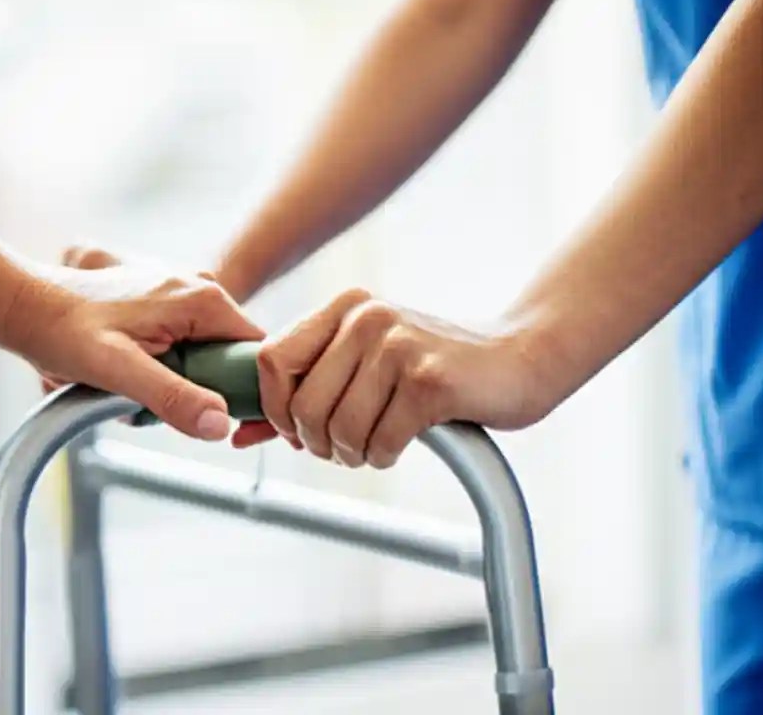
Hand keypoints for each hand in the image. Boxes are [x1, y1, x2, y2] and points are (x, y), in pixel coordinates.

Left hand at [12, 265, 264, 441]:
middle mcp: (199, 287)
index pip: (259, 354)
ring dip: (178, 385)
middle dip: (203, 393)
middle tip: (154, 409)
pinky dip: (164, 370)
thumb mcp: (118, 372)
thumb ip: (172, 397)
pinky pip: (185, 346)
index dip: (253, 396)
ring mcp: (181, 292)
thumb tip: (221, 425)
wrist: (27, 306)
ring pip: (207, 356)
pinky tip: (129, 375)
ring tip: (132, 392)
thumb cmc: (64, 332)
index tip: (233, 431)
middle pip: (232, 358)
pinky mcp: (163, 302)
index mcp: (203, 299)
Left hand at [232, 288, 553, 467]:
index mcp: (344, 307)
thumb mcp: (365, 363)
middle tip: (342, 449)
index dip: (275, 407)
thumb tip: (240, 433)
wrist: (522, 358)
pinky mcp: (430, 381)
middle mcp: (367, 318)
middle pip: (302, 403)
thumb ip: (305, 390)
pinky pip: (380, 442)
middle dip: (316, 442)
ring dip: (354, 453)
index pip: (271, 359)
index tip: (296, 430)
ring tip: (375, 445)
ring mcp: (399, 345)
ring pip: (339, 428)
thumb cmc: (435, 369)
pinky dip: (385, 456)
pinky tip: (404, 442)